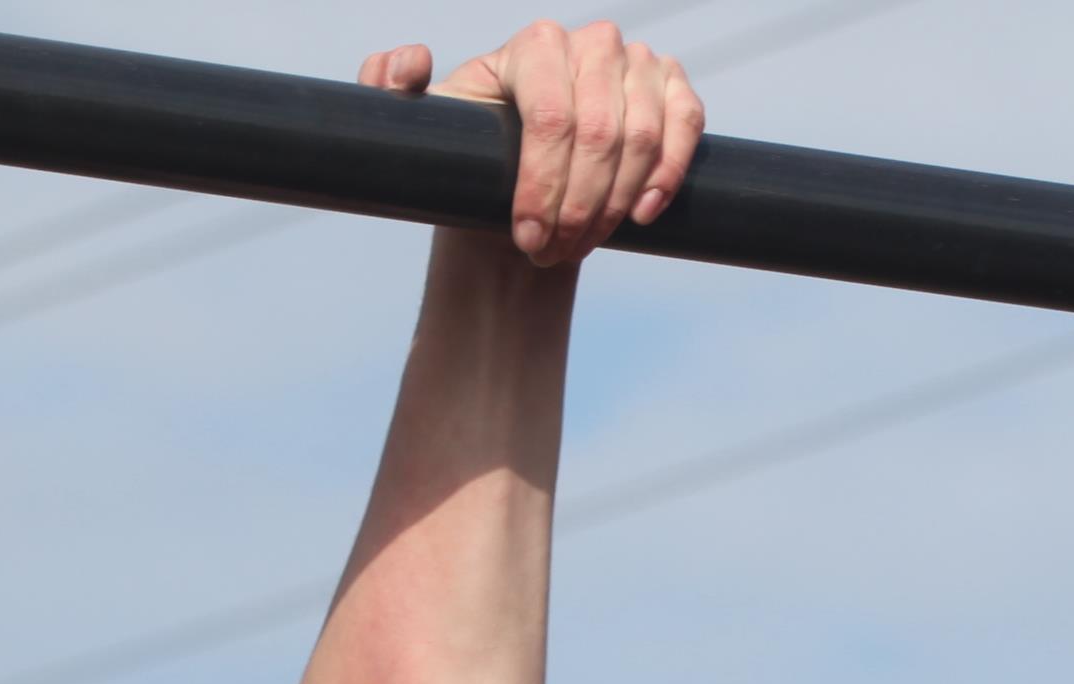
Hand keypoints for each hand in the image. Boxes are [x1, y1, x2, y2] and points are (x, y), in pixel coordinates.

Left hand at [365, 21, 701, 265]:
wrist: (527, 189)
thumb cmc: (476, 161)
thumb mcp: (425, 131)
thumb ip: (387, 91)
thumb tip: (408, 63)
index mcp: (534, 45)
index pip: (551, 115)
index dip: (543, 185)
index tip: (524, 236)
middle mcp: (591, 42)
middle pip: (601, 132)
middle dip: (578, 206)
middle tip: (550, 251)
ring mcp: (638, 62)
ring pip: (644, 137)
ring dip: (616, 204)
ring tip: (583, 242)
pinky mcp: (674, 89)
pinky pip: (686, 126)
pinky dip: (668, 174)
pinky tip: (642, 214)